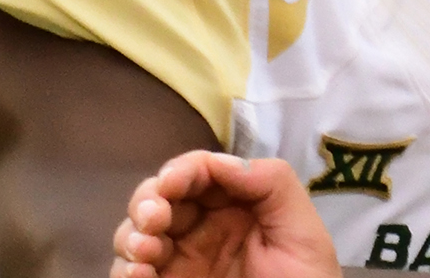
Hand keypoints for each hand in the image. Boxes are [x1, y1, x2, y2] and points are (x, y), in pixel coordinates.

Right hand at [111, 152, 339, 277]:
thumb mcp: (302, 232)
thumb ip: (271, 185)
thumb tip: (221, 161)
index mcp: (238, 205)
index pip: (200, 173)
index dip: (182, 170)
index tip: (173, 183)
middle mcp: (204, 228)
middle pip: (159, 198)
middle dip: (149, 200)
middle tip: (155, 218)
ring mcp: (181, 260)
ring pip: (137, 234)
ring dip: (132, 234)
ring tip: (147, 250)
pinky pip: (131, 273)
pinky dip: (126, 268)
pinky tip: (139, 271)